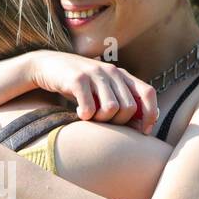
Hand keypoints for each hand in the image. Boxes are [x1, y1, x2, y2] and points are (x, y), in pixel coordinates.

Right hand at [26, 51, 157, 132]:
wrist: (47, 65)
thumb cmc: (79, 85)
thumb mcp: (103, 90)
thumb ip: (122, 102)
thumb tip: (145, 125)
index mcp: (121, 75)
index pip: (148, 93)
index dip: (151, 114)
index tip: (144, 132)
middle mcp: (111, 71)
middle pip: (129, 107)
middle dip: (119, 122)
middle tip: (103, 122)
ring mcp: (94, 73)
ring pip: (112, 108)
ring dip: (101, 120)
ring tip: (91, 117)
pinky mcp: (77, 79)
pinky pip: (89, 108)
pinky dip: (85, 116)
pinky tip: (79, 114)